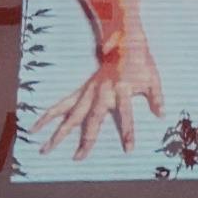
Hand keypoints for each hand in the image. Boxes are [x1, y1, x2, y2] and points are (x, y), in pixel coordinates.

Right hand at [30, 21, 163, 161]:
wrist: (124, 39)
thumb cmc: (141, 61)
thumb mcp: (154, 77)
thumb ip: (156, 96)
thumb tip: (161, 114)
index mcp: (121, 88)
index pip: (125, 112)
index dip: (127, 130)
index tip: (128, 149)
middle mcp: (101, 91)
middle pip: (92, 118)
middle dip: (86, 139)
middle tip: (78, 158)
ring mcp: (89, 90)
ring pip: (72, 113)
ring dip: (58, 131)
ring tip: (44, 148)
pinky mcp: (83, 89)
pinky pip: (64, 103)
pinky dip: (50, 114)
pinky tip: (36, 126)